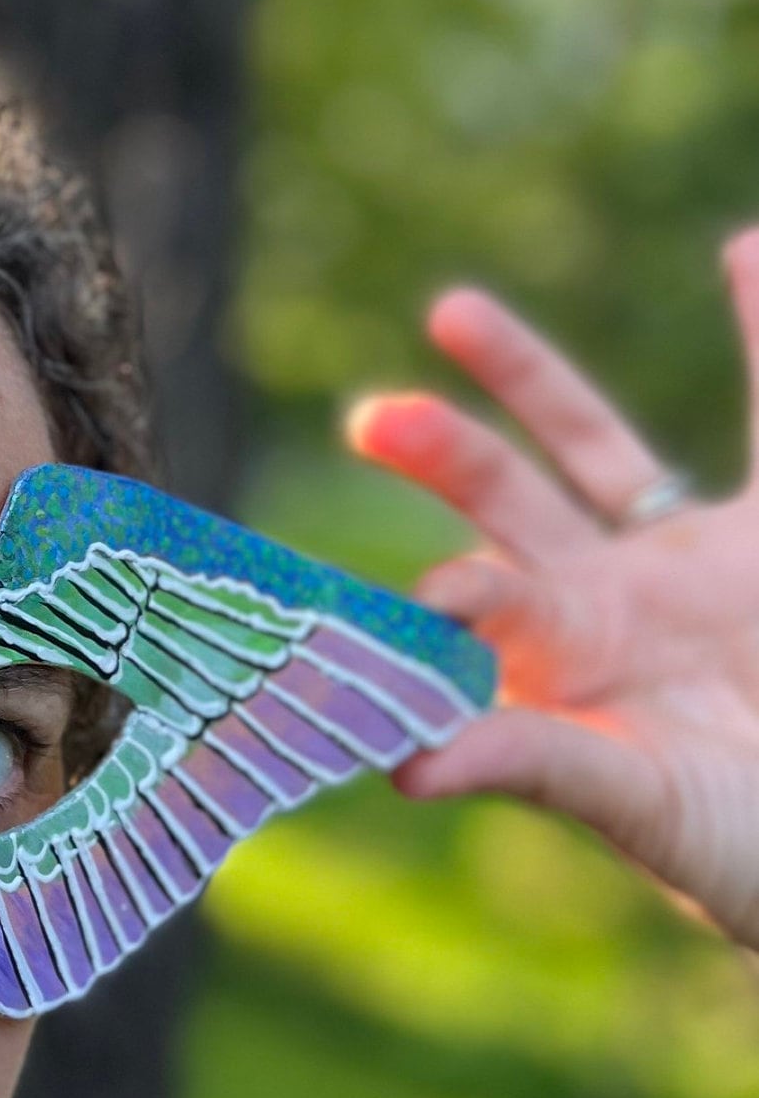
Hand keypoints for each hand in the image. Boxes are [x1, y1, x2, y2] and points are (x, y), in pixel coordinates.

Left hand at [346, 228, 758, 948]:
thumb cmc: (741, 850)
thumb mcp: (645, 810)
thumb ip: (537, 768)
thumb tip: (405, 767)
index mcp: (562, 674)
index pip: (484, 614)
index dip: (455, 597)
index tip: (431, 594)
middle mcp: (602, 607)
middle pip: (510, 508)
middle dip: (449, 458)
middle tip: (375, 417)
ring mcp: (680, 565)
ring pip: (596, 450)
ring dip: (528, 379)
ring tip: (448, 312)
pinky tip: (741, 247)